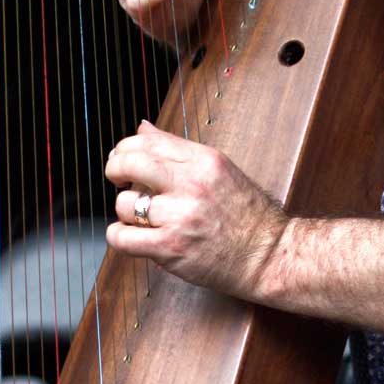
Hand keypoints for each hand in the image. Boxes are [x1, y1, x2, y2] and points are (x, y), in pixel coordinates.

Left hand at [105, 121, 286, 299]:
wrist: (269, 254)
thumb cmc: (248, 215)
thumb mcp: (219, 170)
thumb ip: (178, 150)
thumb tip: (143, 128)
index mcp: (203, 160)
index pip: (148, 141)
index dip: (125, 149)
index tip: (123, 159)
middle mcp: (191, 184)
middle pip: (130, 163)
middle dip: (115, 170)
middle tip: (118, 180)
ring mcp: (180, 216)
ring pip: (125, 203)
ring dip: (125, 210)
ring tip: (139, 216)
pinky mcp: (171, 248)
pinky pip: (123, 238)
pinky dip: (119, 237)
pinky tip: (130, 236)